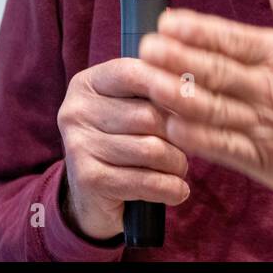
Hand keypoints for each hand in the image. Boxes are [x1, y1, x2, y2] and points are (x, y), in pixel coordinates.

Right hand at [56, 57, 191, 240]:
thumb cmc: (122, 144)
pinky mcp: (89, 180)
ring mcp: (78, 146)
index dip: (168, 84)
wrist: (91, 199)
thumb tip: (194, 86)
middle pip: (149, 115)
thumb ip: (154, 92)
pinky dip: (171, 188)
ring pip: (151, 150)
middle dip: (179, 136)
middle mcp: (76, 111)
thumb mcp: (130, 109)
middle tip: (186, 148)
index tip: (197, 97)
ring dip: (177, 164)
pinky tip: (178, 190)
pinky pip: (146, 182)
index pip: (133, 73)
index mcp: (87, 84)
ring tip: (179, 168)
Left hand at [137, 0, 272, 203]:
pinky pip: (223, 148)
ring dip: (179, 97)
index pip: (236, 40)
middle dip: (179, 58)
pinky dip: (197, 139)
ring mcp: (264, 126)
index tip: (169, 20)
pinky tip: (171, 126)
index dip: (201, 31)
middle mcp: (272, 89)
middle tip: (146, 46)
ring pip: (215, 109)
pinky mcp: (261, 160)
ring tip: (149, 82)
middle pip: (219, 72)